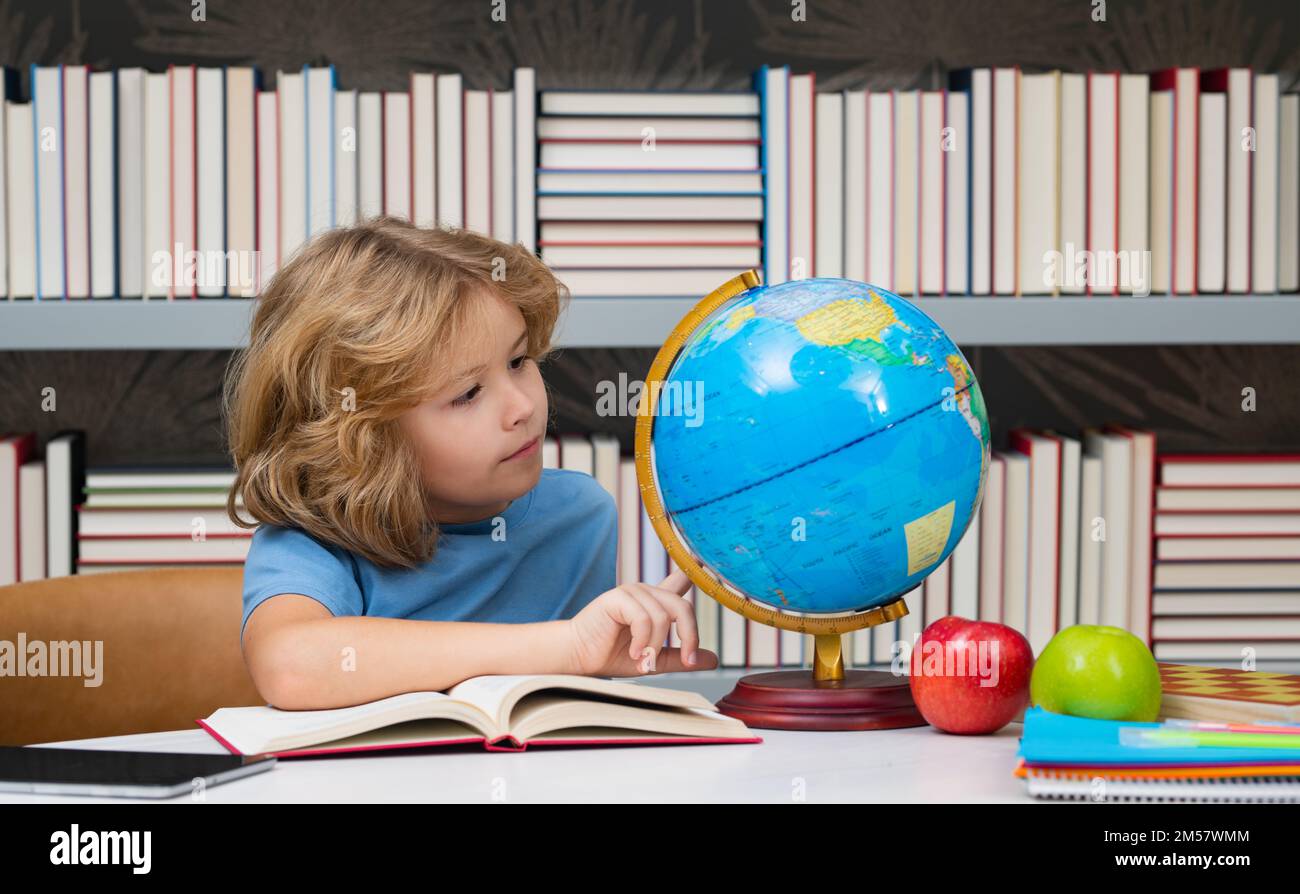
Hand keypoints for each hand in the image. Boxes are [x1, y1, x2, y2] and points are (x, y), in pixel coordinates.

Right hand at [564, 565, 719, 676]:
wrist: (579, 658)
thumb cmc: (612, 655)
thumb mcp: (655, 660)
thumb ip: (681, 657)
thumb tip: (713, 659)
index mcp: (656, 603)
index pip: (681, 579)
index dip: (697, 569)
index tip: (710, 562)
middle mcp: (647, 592)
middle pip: (683, 606)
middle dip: (690, 636)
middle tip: (687, 661)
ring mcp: (632, 592)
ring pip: (663, 617)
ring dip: (656, 646)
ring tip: (643, 660)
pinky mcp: (618, 597)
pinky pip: (645, 618)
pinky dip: (643, 641)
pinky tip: (635, 653)